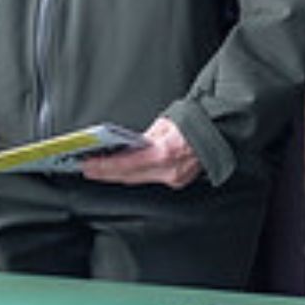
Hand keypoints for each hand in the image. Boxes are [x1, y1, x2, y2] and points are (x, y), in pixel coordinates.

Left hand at [79, 117, 200, 188]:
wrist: (218, 132)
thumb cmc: (192, 123)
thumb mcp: (163, 124)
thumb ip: (144, 138)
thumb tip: (127, 146)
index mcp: (164, 152)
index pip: (126, 164)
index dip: (104, 167)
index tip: (87, 165)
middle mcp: (169, 170)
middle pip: (129, 176)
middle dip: (106, 173)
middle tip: (87, 168)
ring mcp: (175, 178)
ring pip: (138, 179)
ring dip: (118, 175)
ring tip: (99, 169)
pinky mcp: (178, 181)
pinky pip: (150, 178)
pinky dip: (135, 174)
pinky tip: (121, 170)